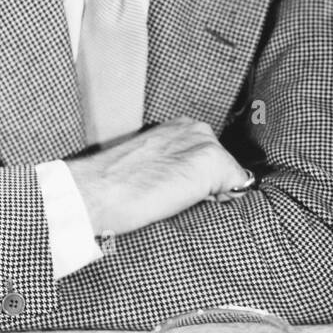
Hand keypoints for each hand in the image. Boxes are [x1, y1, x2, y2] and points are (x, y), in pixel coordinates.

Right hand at [66, 117, 254, 236]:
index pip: (211, 157)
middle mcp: (195, 129)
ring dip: (216, 196)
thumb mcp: (148, 164)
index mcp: (179, 128)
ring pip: (231, 177)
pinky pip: (239, 188)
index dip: (202, 183)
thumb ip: (172, 165)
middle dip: (212, 187)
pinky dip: (225, 202)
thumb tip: (189, 184)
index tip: (180, 194)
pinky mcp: (212, 162)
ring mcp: (205, 143)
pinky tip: (192, 205)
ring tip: (178, 203)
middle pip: (225, 166)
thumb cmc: (111, 185)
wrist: (94, 192)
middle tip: (176, 200)